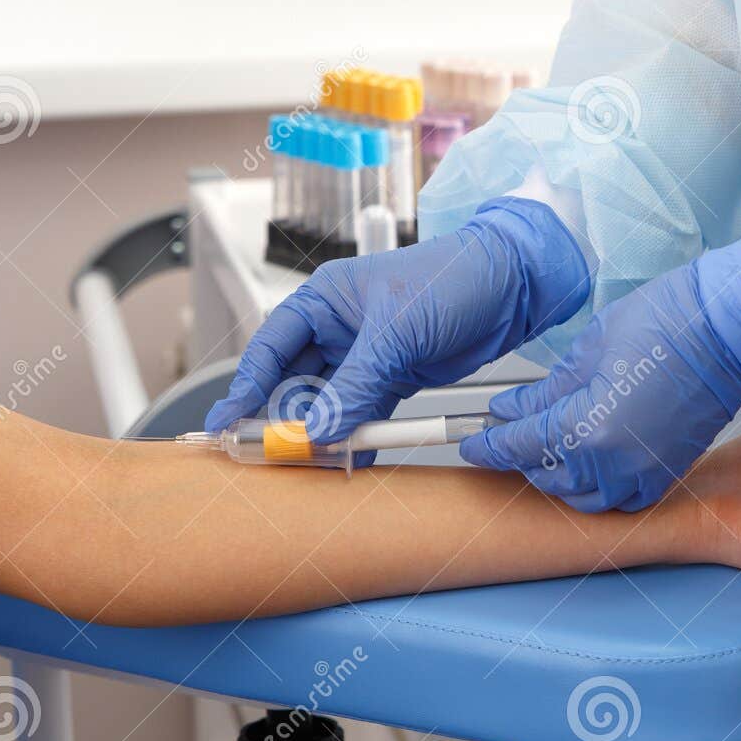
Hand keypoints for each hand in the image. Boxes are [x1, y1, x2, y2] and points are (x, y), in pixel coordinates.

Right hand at [204, 197, 588, 438]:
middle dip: (283, 418)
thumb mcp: (398, 331)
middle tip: (272, 454)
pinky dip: (358, 437)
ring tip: (317, 461)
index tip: (226, 421)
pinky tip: (353, 458)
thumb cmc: (452, 279)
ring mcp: (366, 356)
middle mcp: (339, 328)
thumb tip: (319, 432)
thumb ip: (356, 384)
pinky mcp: (395, 378)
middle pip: (294, 381)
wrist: (514, 285)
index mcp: (325, 300)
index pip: (272, 346)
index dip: (246, 385)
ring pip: (328, 403)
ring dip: (323, 433)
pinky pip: (364, 414)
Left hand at [462, 222, 740, 510]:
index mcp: (588, 429)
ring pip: (581, 497)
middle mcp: (615, 464)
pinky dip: (593, 487)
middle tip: (504, 434)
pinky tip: (583, 461)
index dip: (488, 444)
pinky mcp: (666, 473)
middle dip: (519, 457)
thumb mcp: (589, 349)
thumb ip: (546, 389)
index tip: (471, 439)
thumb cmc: (670, 324)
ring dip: (554, 476)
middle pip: (546, 477)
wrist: (729, 330)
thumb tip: (514, 408)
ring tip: (540, 446)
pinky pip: (618, 499)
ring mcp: (644, 474)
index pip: (520, 445)